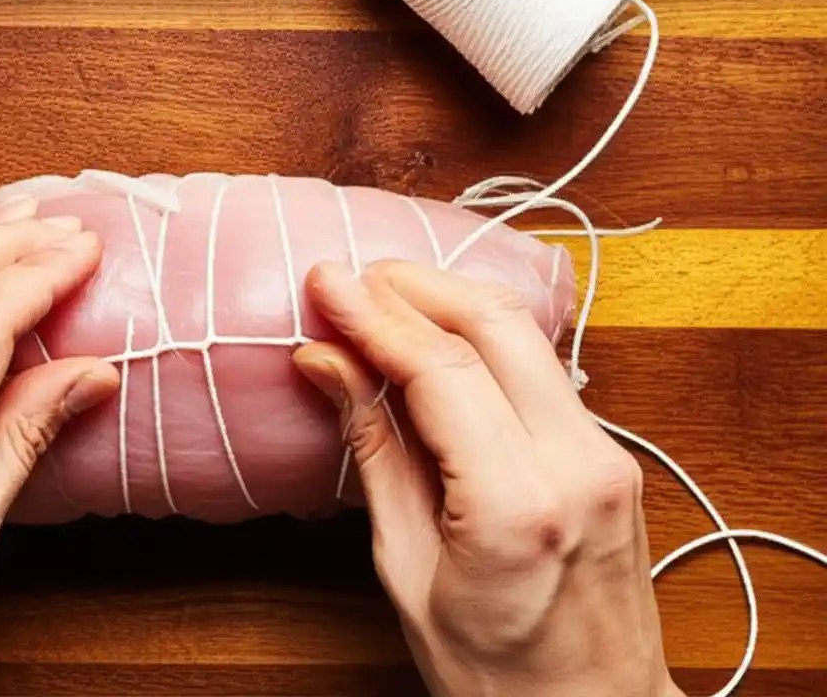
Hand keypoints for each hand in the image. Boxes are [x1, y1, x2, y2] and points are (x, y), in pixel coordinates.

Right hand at [293, 260, 683, 696]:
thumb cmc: (495, 675)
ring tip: (380, 299)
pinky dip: (482, 340)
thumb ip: (375, 453)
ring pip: (526, 336)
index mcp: (521, 506)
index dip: (375, 317)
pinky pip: (542, 369)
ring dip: (449, 303)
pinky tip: (434, 341)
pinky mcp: (610, 454)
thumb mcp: (408, 570)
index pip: (443, 369)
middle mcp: (580, 465)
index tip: (324, 284)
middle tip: (349, 279)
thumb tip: (328, 365)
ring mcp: (608, 455)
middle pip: (496, 325)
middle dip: (415, 286)